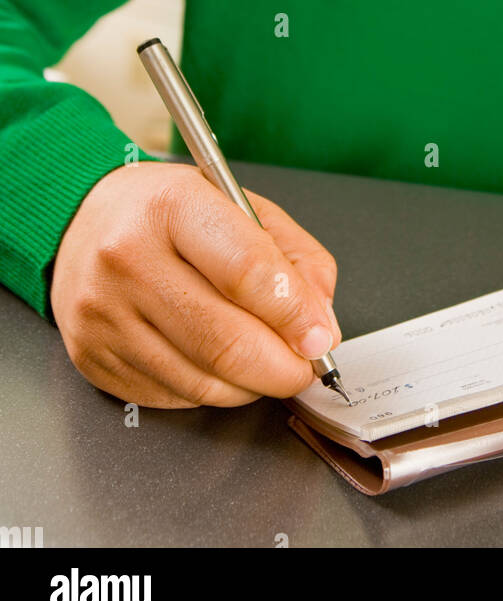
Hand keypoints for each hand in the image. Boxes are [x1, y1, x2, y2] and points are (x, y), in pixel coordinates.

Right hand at [50, 162, 341, 407]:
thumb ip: (294, 257)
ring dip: (252, 385)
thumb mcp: (241, 204)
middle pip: (226, 341)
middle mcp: (129, 259)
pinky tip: (220, 365)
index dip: (295, 314)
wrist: (84, 222)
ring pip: (202, 382)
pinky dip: (213, 391)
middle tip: (305, 365)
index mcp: (172, 206)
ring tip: (267, 364)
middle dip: (282, 367)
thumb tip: (320, 324)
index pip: (246, 272)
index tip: (321, 337)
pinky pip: (174, 396)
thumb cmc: (170, 212)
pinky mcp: (94, 357)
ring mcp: (106, 314)